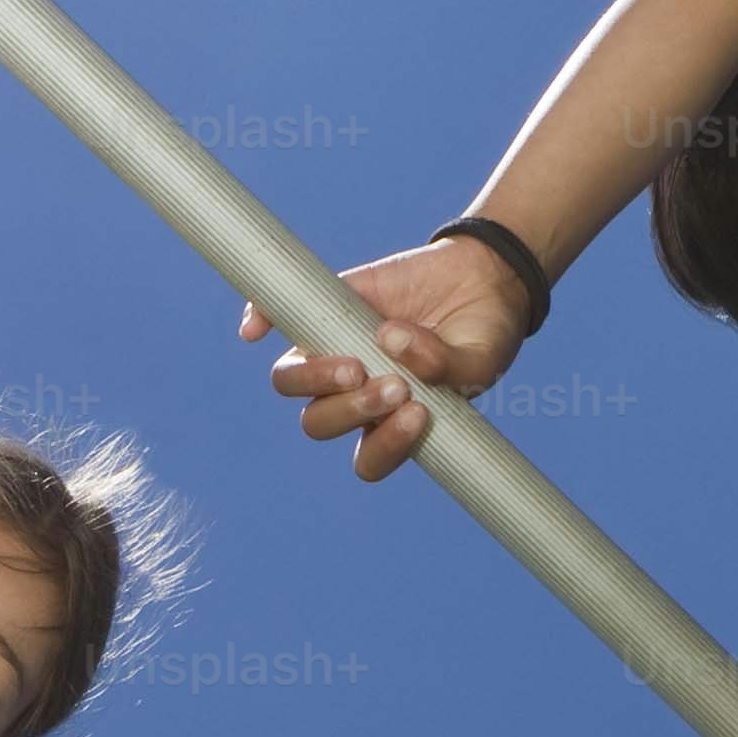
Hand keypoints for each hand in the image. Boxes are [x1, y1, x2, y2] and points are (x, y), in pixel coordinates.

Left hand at [237, 239, 530, 483]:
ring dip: (318, 378)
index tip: (419, 414)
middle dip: (355, 410)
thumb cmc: (480, 334)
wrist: (480, 277)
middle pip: (319, 422)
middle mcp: (354, 393)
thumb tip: (390, 341)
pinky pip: (275, 315)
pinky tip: (256, 328)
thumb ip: (447, 367)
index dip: (384, 447)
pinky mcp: (322, 305)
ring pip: (292, 381)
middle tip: (396, 385)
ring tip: (358, 363)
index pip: (368, 459)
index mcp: (390, 421)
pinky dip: (260, 318)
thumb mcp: (480, 358)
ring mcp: (332, 349)